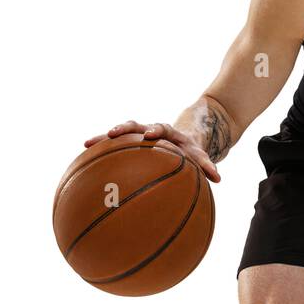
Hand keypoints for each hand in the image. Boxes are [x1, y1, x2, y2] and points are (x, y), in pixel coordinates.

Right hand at [83, 120, 221, 182]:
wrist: (182, 139)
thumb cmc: (190, 151)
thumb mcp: (199, 156)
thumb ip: (207, 165)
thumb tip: (218, 179)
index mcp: (168, 132)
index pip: (161, 127)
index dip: (155, 130)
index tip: (149, 135)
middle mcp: (150, 130)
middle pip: (136, 125)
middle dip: (125, 128)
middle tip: (114, 133)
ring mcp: (137, 135)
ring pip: (120, 133)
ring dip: (105, 137)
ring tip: (89, 142)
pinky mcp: (129, 143)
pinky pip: (113, 145)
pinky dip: (100, 147)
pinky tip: (84, 154)